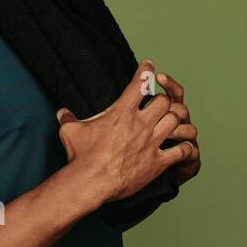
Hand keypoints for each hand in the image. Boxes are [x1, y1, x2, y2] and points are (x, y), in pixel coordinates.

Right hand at [56, 59, 194, 203]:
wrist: (90, 181)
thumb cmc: (80, 156)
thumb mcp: (70, 131)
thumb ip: (69, 118)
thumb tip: (62, 112)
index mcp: (121, 112)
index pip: (139, 84)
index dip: (146, 71)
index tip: (149, 65)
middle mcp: (140, 124)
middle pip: (164, 101)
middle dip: (163, 101)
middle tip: (158, 105)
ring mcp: (151, 142)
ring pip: (176, 122)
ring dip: (174, 121)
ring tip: (171, 123)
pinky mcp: (157, 162)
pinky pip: (181, 151)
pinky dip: (184, 148)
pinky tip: (182, 148)